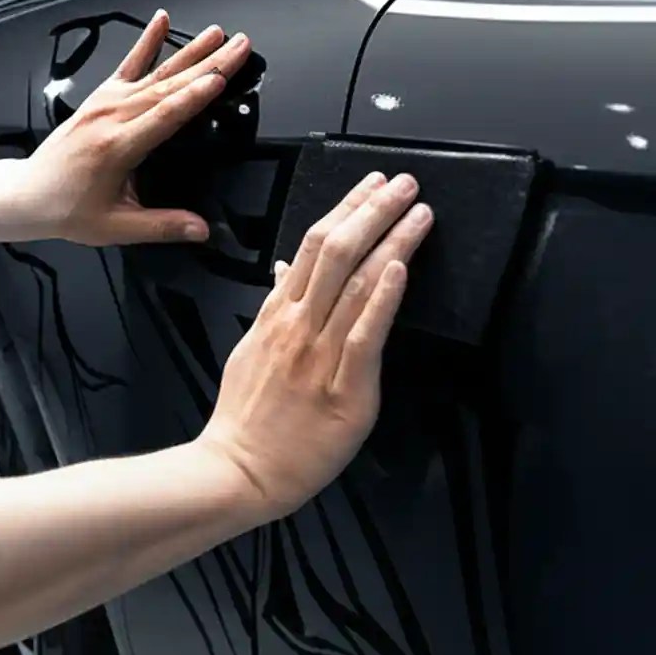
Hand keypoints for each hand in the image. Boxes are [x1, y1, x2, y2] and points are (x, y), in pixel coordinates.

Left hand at [1, 10, 251, 245]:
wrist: (28, 195)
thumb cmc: (66, 208)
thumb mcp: (117, 227)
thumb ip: (162, 226)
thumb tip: (199, 229)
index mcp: (117, 147)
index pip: (164, 116)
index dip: (194, 96)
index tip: (220, 78)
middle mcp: (111, 117)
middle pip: (169, 86)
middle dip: (209, 64)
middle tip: (240, 47)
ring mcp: (105, 103)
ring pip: (156, 72)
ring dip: (190, 51)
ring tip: (218, 33)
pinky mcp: (100, 98)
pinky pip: (128, 64)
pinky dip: (146, 42)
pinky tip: (161, 21)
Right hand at [199, 172, 433, 517]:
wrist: (238, 471)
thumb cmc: (246, 418)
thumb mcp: (250, 348)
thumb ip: (273, 305)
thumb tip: (286, 268)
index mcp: (279, 315)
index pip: (314, 245)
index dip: (347, 208)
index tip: (372, 186)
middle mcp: (300, 326)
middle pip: (337, 250)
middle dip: (374, 211)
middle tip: (404, 184)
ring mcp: (321, 356)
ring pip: (356, 283)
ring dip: (390, 241)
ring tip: (417, 212)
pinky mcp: (345, 390)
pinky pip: (365, 336)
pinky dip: (383, 298)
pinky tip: (399, 268)